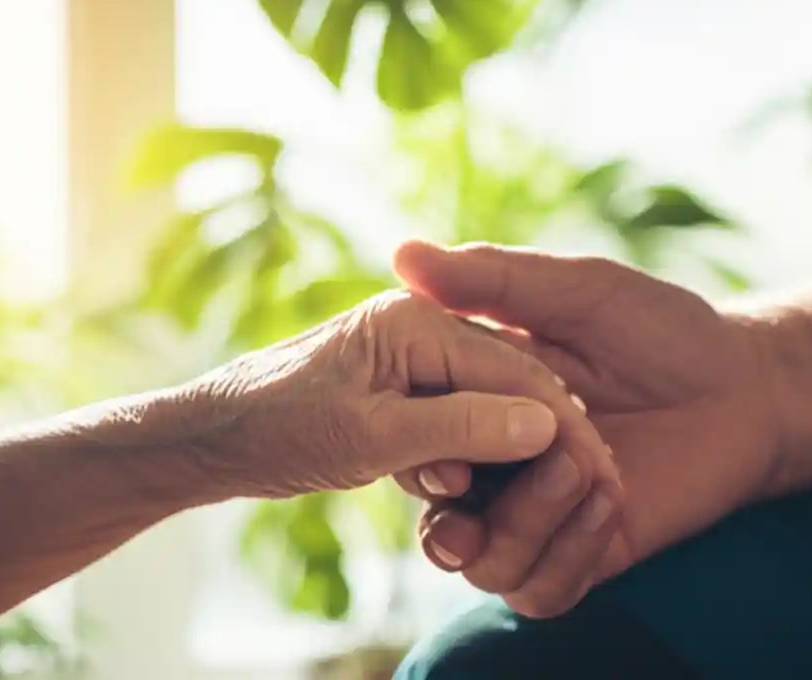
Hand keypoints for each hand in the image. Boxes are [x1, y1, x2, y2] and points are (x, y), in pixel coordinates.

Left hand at [167, 290, 620, 509]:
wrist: (215, 437)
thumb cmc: (282, 428)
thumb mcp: (375, 437)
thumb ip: (460, 428)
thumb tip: (543, 425)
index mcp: (415, 321)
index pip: (512, 368)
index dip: (557, 419)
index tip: (596, 466)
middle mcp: (417, 328)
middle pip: (504, 381)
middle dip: (531, 437)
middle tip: (573, 487)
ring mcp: (405, 356)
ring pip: (478, 403)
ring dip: (486, 450)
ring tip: (488, 490)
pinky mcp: (394, 386)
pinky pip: (447, 417)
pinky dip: (454, 453)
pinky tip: (445, 483)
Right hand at [393, 241, 780, 617]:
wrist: (748, 386)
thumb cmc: (660, 328)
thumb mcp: (574, 291)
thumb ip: (491, 279)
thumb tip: (401, 253)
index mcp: (476, 409)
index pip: (413, 442)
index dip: (417, 441)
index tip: (445, 419)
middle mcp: (498, 471)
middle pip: (436, 517)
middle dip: (462, 496)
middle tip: (512, 458)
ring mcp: (542, 518)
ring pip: (484, 565)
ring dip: (524, 521)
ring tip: (582, 467)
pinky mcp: (588, 556)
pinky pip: (541, 592)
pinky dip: (566, 554)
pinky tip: (610, 500)